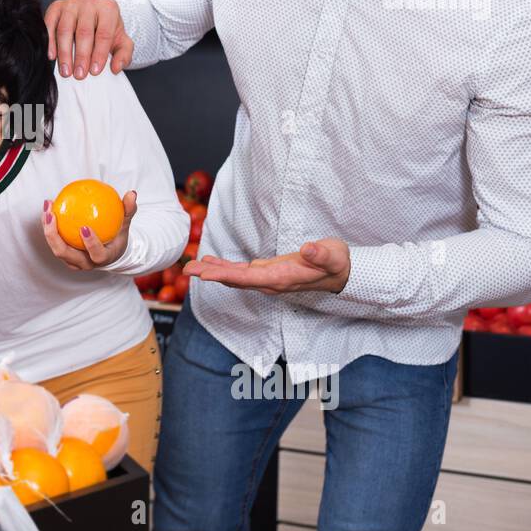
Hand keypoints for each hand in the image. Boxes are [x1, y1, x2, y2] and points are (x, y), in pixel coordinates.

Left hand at [41, 191, 136, 269]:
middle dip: (54, 236)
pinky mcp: (65, 256)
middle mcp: (85, 263)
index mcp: (102, 258)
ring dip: (48, 229)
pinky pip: (54, 241)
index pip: (96, 255)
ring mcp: (73, 262)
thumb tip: (131, 194)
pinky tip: (49, 207)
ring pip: (56, 248)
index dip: (90, 244)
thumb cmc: (117, 236)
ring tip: (47, 208)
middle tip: (52, 214)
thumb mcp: (125, 224)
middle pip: (65, 254)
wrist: (109, 253)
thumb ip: (128, 210)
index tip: (84, 227)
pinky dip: (49, 226)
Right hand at [44, 0, 133, 79]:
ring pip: (65, 29)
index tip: (94, 71)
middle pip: (84, 32)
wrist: (93, 15)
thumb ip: (123, 55)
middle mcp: (89, 2)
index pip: (104, 33)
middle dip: (81, 56)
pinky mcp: (56, 7)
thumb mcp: (121, 41)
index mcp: (108, 8)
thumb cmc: (106, 29)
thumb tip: (116, 67)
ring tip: (66, 71)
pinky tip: (52, 56)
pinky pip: (50, 24)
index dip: (99, 54)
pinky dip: (50, 41)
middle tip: (80, 74)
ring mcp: (71, 3)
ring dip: (64, 52)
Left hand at [183, 238, 349, 294]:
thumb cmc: (337, 263)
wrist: (343, 273)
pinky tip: (211, 262)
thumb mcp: (333, 256)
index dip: (226, 275)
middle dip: (212, 275)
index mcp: (282, 279)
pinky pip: (241, 272)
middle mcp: (271, 282)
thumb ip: (322, 255)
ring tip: (192, 266)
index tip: (206, 274)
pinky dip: (225, 266)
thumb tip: (309, 249)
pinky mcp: (267, 272)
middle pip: (236, 280)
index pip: (248, 278)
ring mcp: (268, 278)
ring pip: (235, 277)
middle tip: (187, 270)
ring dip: (214, 271)